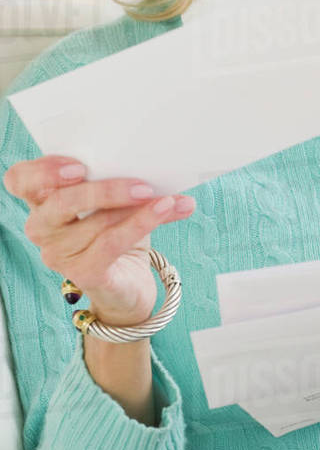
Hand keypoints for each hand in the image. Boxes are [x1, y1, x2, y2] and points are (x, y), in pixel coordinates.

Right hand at [3, 155, 195, 327]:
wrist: (128, 284)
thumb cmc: (116, 232)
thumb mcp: (116, 201)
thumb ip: (123, 180)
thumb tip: (161, 167)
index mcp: (43, 201)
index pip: (20, 180)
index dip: (42, 170)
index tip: (79, 166)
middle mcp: (42, 228)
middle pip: (58, 203)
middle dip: (102, 191)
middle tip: (143, 185)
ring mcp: (59, 254)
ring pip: (95, 223)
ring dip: (137, 208)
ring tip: (168, 200)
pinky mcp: (82, 273)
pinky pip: (111, 243)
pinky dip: (141, 225)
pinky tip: (165, 212)